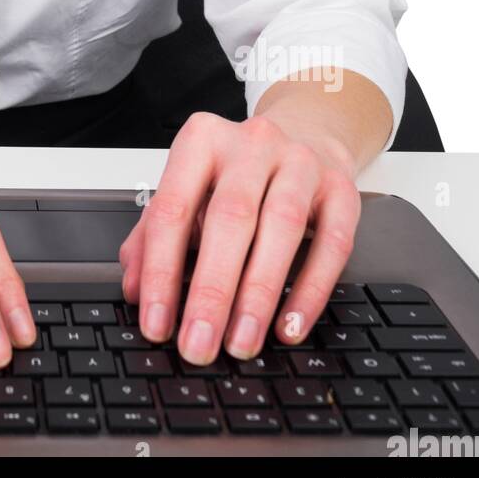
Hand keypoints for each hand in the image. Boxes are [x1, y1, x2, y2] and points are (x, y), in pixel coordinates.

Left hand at [118, 111, 359, 363]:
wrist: (304, 134)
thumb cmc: (235, 174)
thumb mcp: (189, 192)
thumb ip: (153, 237)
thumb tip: (136, 291)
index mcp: (201, 140)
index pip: (173, 208)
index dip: (161, 270)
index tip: (156, 322)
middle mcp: (251, 143)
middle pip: (229, 218)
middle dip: (211, 290)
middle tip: (198, 343)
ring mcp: (301, 162)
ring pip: (282, 227)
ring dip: (258, 295)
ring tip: (241, 342)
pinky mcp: (342, 188)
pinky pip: (331, 243)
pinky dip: (310, 291)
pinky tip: (289, 327)